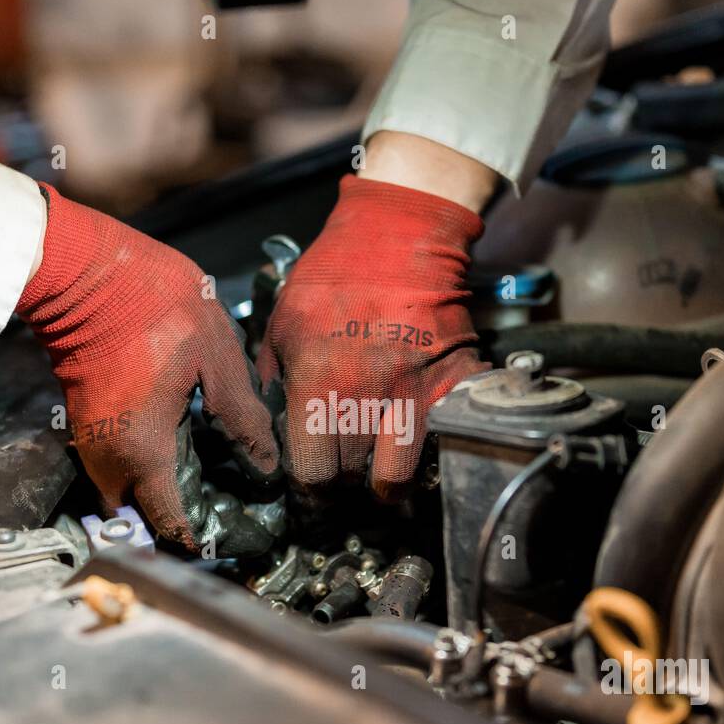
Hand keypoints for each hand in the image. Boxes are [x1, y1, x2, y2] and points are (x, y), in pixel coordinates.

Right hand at [17, 185, 278, 555]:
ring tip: (221, 484)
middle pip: (147, 524)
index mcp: (143, 451)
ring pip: (130, 501)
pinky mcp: (88, 427)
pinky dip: (153, 477)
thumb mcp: (216, 356)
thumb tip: (265, 466)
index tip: (243, 534)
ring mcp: (93, 446)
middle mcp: (110, 462)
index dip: (209, 541)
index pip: (173, 528)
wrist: (83, 269)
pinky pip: (121, 473)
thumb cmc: (151, 302)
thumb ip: (243, 416)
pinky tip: (194, 453)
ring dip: (169, 501)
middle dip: (187, 528)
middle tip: (235, 511)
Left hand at [257, 175, 487, 500]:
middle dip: (342, 486)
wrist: (401, 234)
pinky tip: (417, 448)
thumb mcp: (283, 319)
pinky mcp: (454, 381)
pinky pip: (442, 439)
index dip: (309, 488)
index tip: (310, 489)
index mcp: (318, 378)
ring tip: (379, 483)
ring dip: (386, 486)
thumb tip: (269, 422)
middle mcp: (367, 392)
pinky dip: (430, 451)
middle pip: (351, 476)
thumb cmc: (337, 273)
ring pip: (398, 474)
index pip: (312, 468)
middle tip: (341, 482)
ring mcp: (415, 390)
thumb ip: (274, 376)